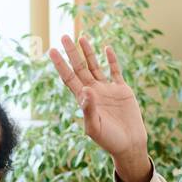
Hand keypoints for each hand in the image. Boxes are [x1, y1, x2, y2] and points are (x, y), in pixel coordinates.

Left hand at [48, 34, 150, 181]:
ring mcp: (107, 90)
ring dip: (88, 53)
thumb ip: (88, 109)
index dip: (60, 64)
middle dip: (72, 53)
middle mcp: (93, 92)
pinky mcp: (122, 90)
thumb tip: (85, 90)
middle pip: (80, 68)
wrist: (129, 144)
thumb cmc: (109, 140)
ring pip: (95, 66)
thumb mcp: (94, 127)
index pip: (69, 78)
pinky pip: (115, 71)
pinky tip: (107, 48)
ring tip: (82, 37)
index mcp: (84, 100)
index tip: (52, 51)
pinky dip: (111, 60)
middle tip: (64, 36)